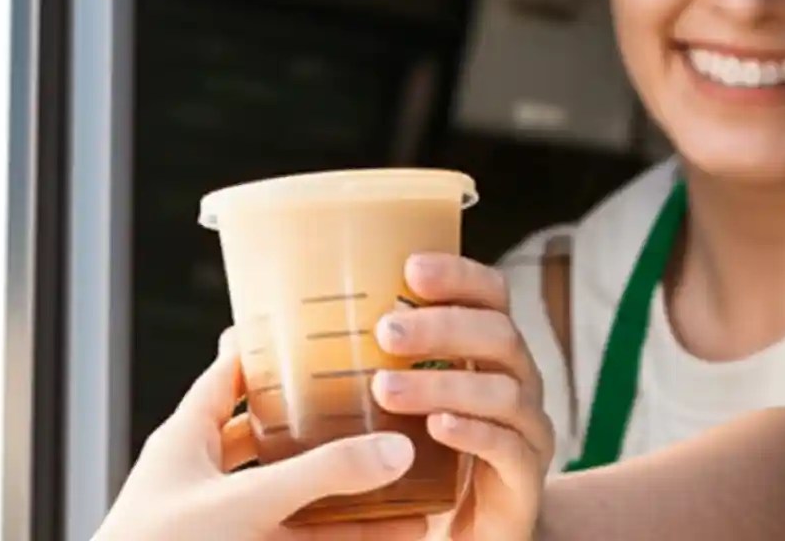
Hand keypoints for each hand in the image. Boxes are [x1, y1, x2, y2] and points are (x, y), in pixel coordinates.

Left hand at [94, 329, 428, 540]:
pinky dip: (352, 533)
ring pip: (301, 497)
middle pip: (276, 436)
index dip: (269, 351)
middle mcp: (208, 479)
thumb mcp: (244, 502)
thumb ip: (319, 475)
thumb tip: (394, 451)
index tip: (316, 329)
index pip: (230, 375)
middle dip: (327, 423)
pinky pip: (311, 540)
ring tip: (408, 471)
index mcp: (187, 440)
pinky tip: (398, 531)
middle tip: (379, 402)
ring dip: (350, 488)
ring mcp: (230, 524)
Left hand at [372, 254, 553, 540]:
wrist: (465, 534)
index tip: (410, 269)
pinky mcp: (527, 480)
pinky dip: (472, 433)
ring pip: (501, 391)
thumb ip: (354, 365)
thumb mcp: (390, 403)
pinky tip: (436, 428)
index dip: (459, 275)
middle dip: (443, 327)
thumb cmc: (420, 457)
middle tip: (385, 332)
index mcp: (489, 349)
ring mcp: (528, 429)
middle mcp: (518, 380)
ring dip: (443, 384)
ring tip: (386, 389)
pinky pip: (507, 448)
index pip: (490, 294)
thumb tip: (256, 333)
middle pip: (499, 334)